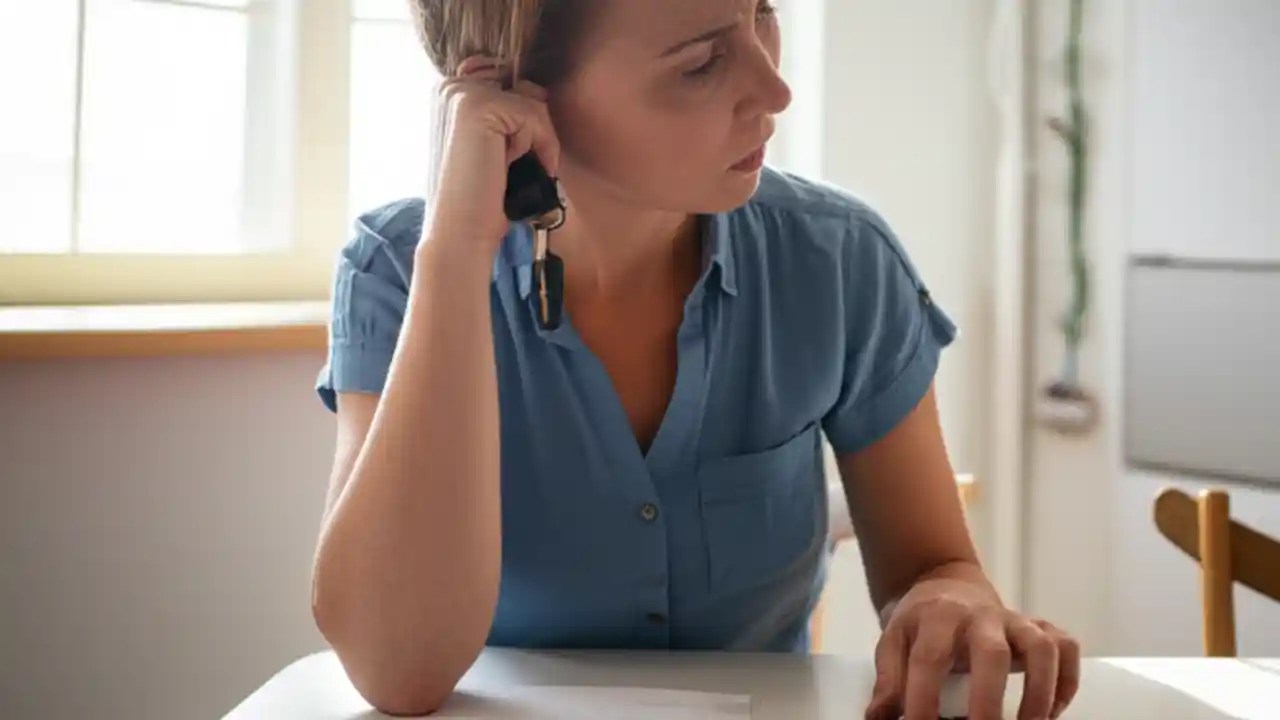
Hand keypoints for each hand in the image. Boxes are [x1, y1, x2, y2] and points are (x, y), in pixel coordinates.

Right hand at [425, 55, 561, 259]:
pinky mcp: (476, 107)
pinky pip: (534, 115)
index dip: (524, 121)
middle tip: (509, 165)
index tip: (508, 155)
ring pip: (533, 102)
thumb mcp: (495, 144)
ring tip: (509, 169)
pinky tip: (512, 169)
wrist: (460, 233)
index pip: (512, 83)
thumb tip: (539, 92)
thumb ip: (509, 113)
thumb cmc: (481, 198)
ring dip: (537, 143)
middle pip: (526, 90)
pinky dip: (539, 147)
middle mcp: (451, 87)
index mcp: (451, 94)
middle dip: (533, 131)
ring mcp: (461, 93)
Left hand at [865, 569, 1080, 719]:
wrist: (946, 587)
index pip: (929, 658)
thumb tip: (879, 718)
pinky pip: (1065, 647)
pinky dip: (1066, 681)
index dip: (923, 698)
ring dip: (1039, 692)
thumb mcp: (894, 641)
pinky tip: (1050, 711)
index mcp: (939, 616)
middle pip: (991, 652)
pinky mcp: (1040, 628)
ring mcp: (1016, 620)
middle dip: (988, 698)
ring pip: (1041, 647)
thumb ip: (888, 680)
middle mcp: (981, 615)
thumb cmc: (921, 622)